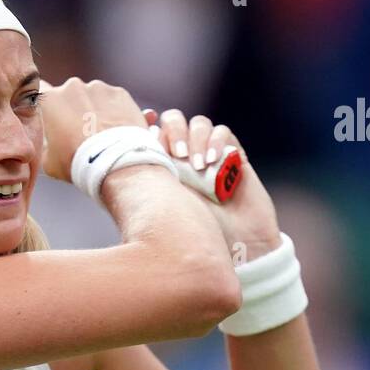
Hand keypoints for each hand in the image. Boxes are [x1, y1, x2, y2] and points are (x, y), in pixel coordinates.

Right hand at [37, 78, 147, 181]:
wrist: (113, 163)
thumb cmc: (76, 162)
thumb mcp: (47, 160)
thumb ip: (45, 143)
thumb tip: (50, 143)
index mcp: (50, 99)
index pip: (41, 93)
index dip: (47, 105)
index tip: (52, 117)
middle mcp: (73, 87)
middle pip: (70, 95)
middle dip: (73, 109)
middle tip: (79, 132)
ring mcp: (98, 87)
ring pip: (92, 96)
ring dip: (93, 109)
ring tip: (100, 133)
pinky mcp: (120, 93)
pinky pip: (113, 100)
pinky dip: (113, 111)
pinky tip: (115, 130)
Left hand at [143, 108, 282, 261]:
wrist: (237, 249)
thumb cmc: (196, 237)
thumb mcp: (166, 208)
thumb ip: (152, 182)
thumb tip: (133, 153)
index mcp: (162, 165)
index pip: (151, 130)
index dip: (146, 122)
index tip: (146, 123)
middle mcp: (184, 156)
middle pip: (173, 120)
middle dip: (173, 131)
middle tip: (176, 155)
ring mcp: (209, 154)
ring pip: (198, 124)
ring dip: (195, 138)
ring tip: (198, 166)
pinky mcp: (233, 155)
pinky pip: (223, 132)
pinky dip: (216, 141)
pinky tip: (213, 162)